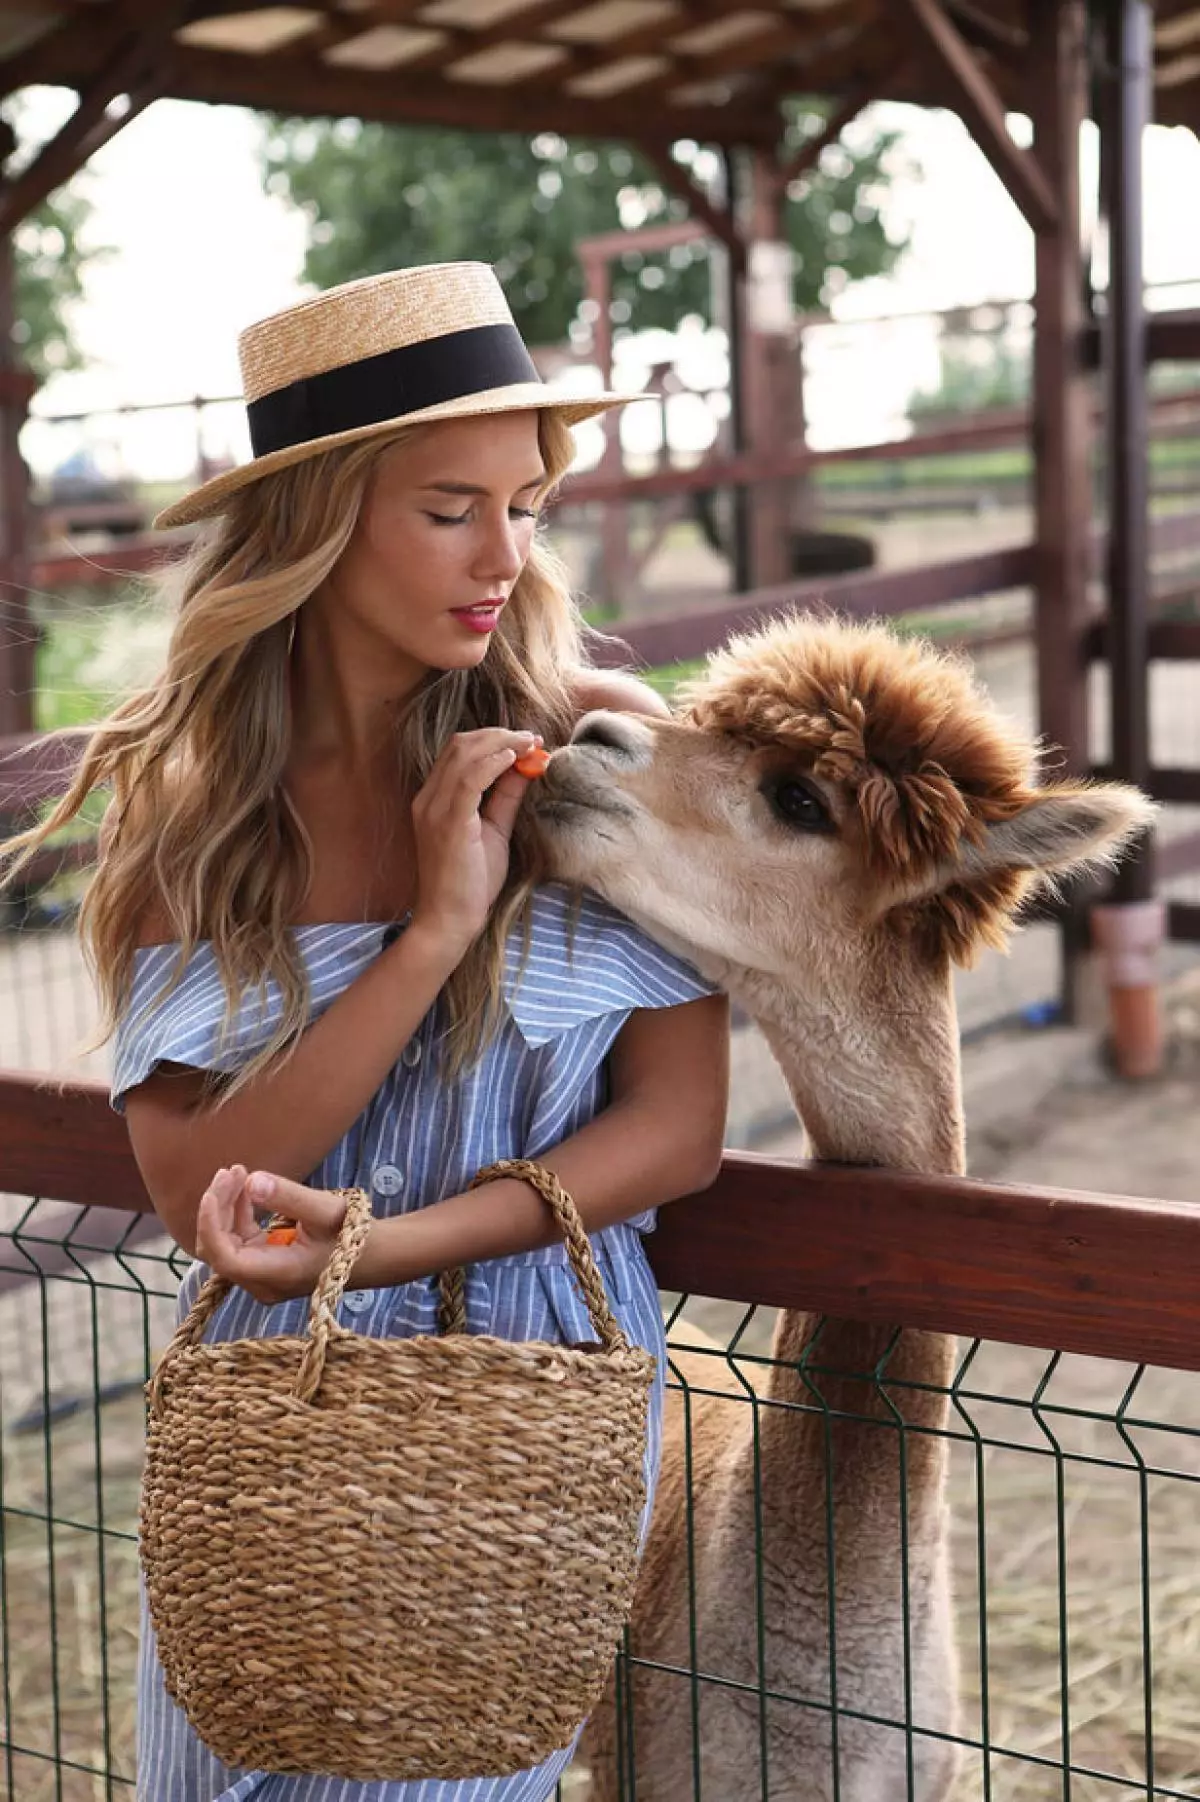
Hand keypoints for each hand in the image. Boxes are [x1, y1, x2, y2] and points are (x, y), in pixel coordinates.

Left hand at [194, 1165, 353, 1305]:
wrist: (371, 1255)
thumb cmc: (352, 1235)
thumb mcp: (326, 1210)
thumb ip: (288, 1196)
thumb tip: (251, 1182)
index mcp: (275, 1275)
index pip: (225, 1256)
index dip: (211, 1224)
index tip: (215, 1190)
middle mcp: (260, 1283)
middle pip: (217, 1248)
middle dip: (218, 1208)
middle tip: (232, 1171)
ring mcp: (259, 1276)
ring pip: (224, 1243)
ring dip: (225, 1208)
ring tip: (238, 1173)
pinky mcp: (261, 1264)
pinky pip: (236, 1240)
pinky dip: (236, 1213)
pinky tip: (246, 1189)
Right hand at [409, 727, 541, 952]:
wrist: (449, 920)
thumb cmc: (470, 882)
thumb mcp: (493, 831)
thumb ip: (504, 798)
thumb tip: (526, 768)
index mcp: (433, 799)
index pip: (458, 752)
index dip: (493, 738)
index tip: (526, 740)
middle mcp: (428, 799)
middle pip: (460, 745)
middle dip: (499, 734)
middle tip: (532, 737)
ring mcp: (434, 809)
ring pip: (464, 755)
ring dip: (501, 742)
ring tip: (530, 743)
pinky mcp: (448, 823)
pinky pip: (469, 780)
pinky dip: (492, 763)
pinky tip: (513, 758)